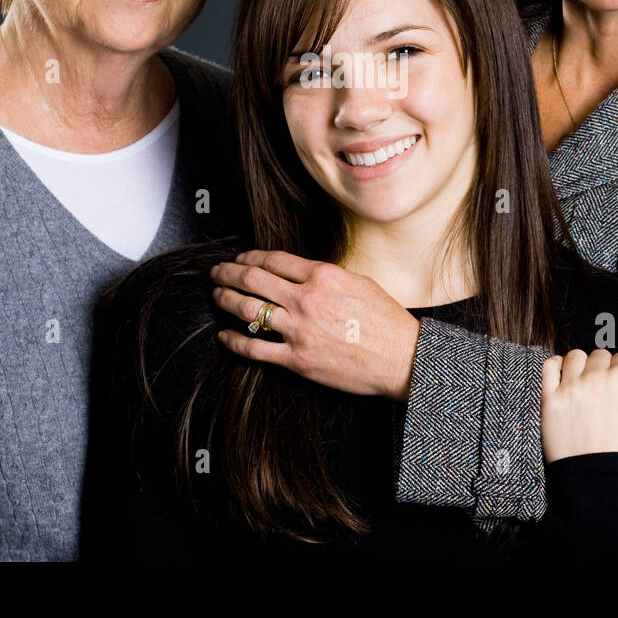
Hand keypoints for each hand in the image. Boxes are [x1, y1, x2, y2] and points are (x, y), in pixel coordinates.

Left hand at [209, 250, 421, 401]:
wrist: (401, 358)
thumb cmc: (386, 320)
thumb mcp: (358, 282)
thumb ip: (325, 276)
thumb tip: (299, 273)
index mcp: (323, 276)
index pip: (274, 260)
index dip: (250, 257)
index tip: (241, 258)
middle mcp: (306, 300)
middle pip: (253, 279)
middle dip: (229, 272)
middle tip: (217, 271)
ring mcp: (299, 330)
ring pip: (248, 309)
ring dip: (226, 299)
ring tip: (217, 295)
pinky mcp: (297, 360)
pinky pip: (254, 349)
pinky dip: (234, 341)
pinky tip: (225, 335)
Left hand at [540, 349, 617, 461]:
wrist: (605, 482)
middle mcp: (596, 378)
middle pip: (600, 356)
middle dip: (605, 369)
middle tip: (606, 392)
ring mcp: (571, 388)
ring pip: (576, 356)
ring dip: (582, 365)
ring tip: (586, 385)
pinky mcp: (550, 399)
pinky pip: (550, 366)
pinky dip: (557, 365)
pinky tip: (564, 375)